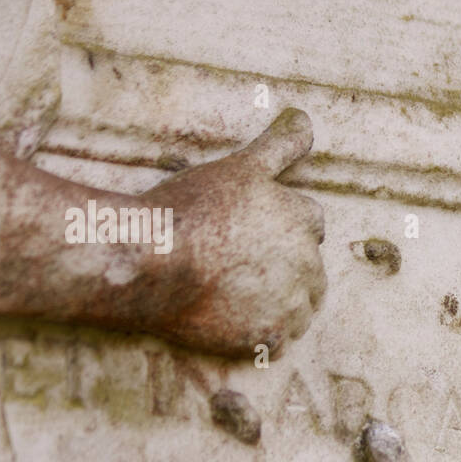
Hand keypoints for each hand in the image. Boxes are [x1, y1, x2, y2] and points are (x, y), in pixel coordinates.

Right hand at [139, 108, 326, 357]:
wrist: (150, 260)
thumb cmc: (189, 208)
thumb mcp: (240, 168)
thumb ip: (280, 146)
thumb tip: (307, 118)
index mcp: (303, 220)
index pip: (310, 223)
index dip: (277, 226)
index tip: (244, 230)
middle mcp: (306, 263)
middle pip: (308, 269)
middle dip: (282, 267)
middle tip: (231, 264)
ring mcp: (288, 304)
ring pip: (299, 308)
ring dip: (278, 304)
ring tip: (231, 295)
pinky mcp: (267, 338)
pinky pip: (275, 343)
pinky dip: (258, 336)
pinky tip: (227, 322)